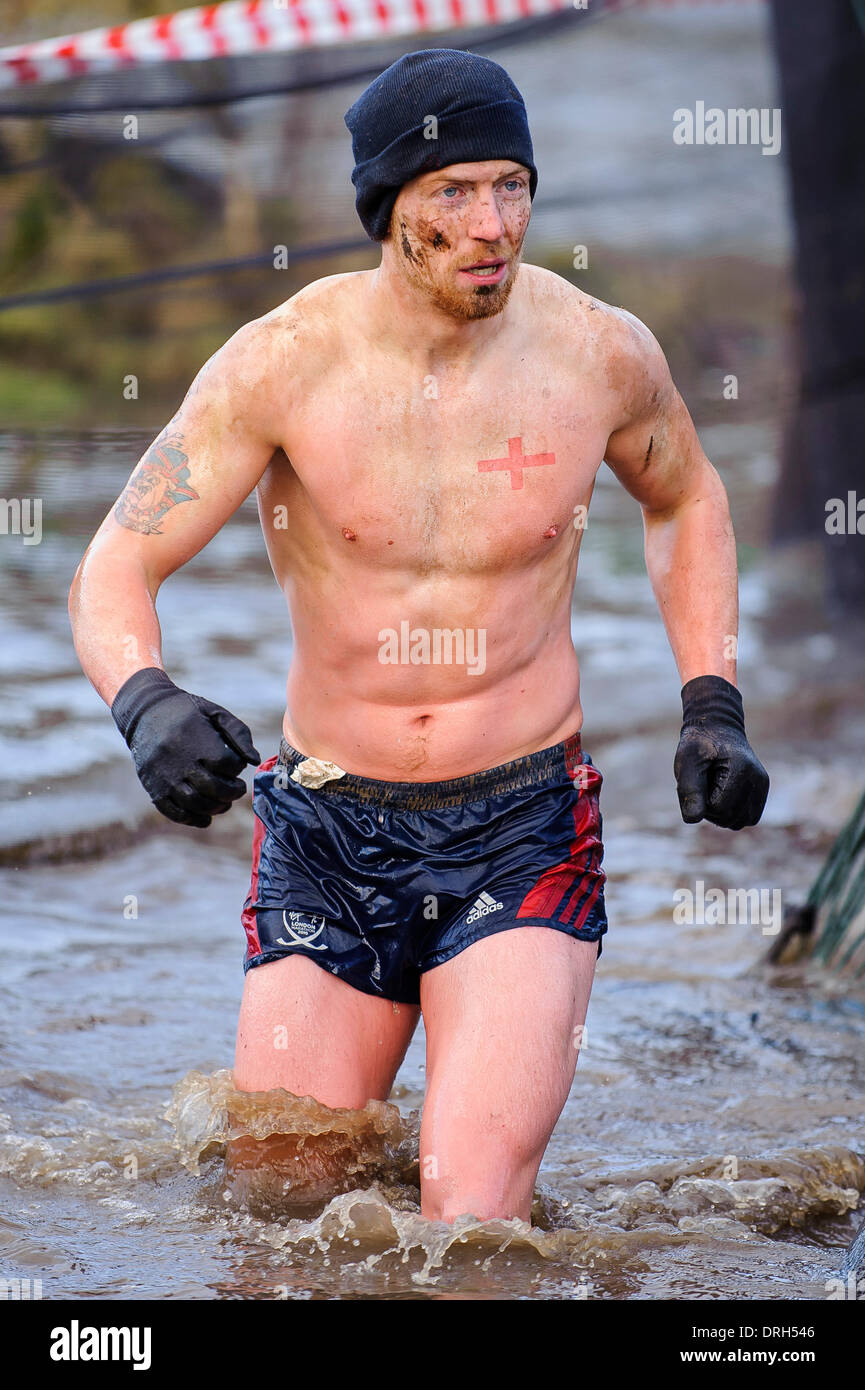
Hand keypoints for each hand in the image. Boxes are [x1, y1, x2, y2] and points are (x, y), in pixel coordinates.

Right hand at [111, 667, 260, 826]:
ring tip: (224, 803)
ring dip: (215, 808)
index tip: (235, 764)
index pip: (227, 764)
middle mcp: (180, 760)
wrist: (145, 712)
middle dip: (232, 792)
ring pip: (195, 803)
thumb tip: (254, 760)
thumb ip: (239, 734)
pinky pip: (173, 811)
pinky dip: (192, 819)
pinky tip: (205, 818)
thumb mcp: (215, 713)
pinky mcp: (153, 787)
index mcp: (197, 740)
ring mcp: (165, 776)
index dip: (236, 767)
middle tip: (237, 789)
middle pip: (214, 788)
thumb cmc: (187, 712)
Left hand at [674, 675, 768, 830]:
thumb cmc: (699, 745)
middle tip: (705, 782)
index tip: (699, 778)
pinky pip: (747, 818)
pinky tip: (723, 793)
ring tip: (714, 787)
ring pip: (739, 822)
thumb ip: (689, 789)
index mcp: (742, 770)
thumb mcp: (687, 762)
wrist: (717, 728)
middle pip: (729, 818)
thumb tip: (692, 819)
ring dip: (720, 811)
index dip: (701, 800)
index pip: (718, 808)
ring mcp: (763, 787)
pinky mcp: (762, 792)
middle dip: (710, 807)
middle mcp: (758, 780)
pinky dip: (731, 812)